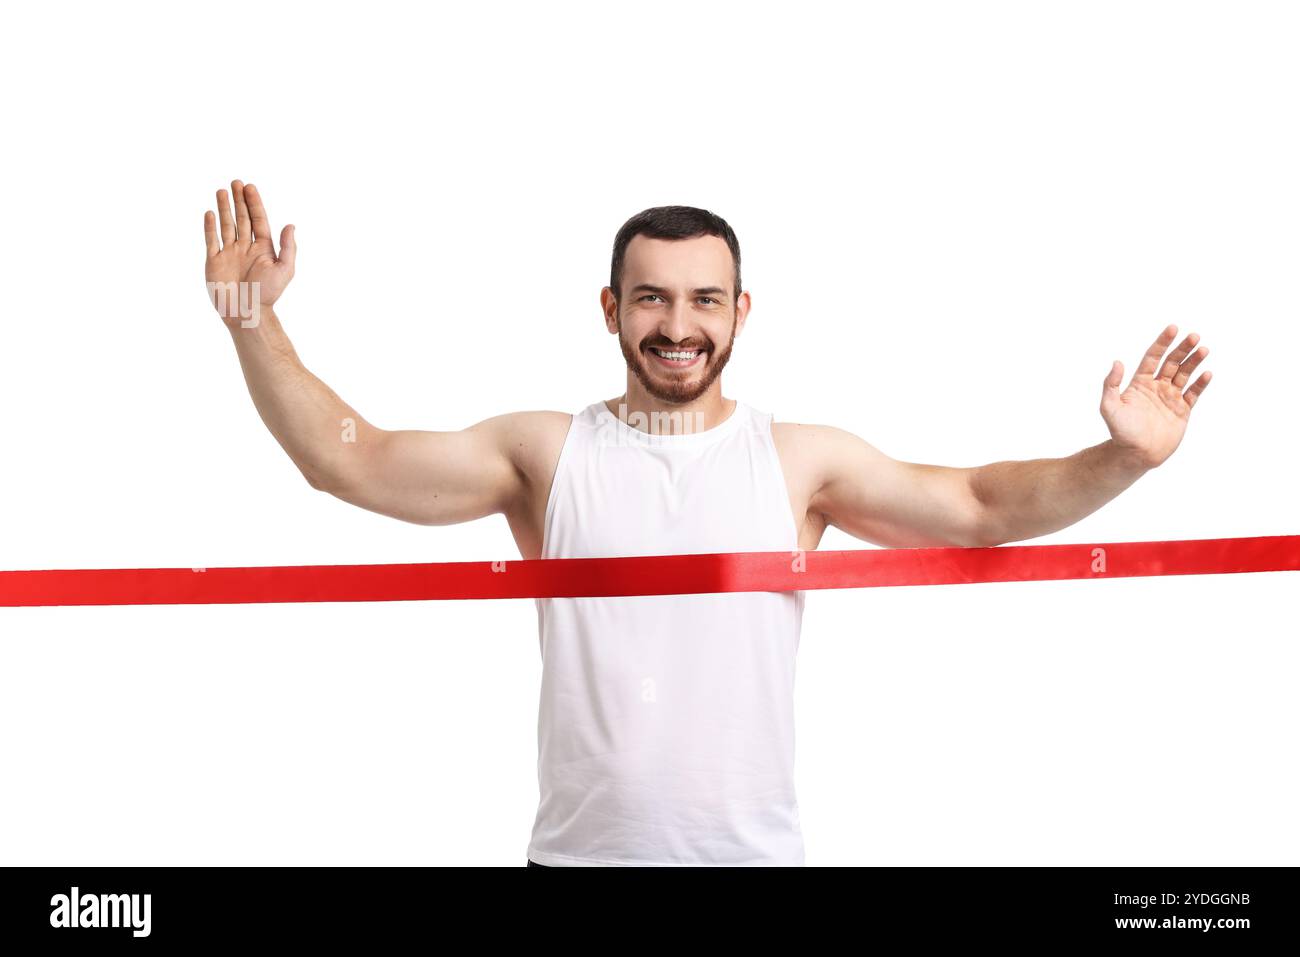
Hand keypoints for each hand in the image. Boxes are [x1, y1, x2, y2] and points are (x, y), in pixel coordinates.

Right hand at [203, 180, 295, 326]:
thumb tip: (290, 225)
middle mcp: (246, 248)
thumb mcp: (284, 270)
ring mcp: (229, 254)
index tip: (250, 187)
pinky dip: (210, 226)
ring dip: (224, 208)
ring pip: (226, 226)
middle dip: (239, 200)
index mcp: (263, 249)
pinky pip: (211, 240)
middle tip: (235, 182)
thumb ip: (288, 247)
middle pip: (242, 219)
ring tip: (221, 191)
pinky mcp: (214, 261)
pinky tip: (210, 213)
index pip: (258, 220)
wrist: (246, 313)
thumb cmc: (268, 294)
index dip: (254, 203)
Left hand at [1100, 324, 1212, 468]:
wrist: (1136, 454)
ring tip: (1203, 349)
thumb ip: (1111, 385)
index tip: (1173, 329)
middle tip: (1194, 336)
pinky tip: (1207, 373)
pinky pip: (1194, 393)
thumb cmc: (1120, 432)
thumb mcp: (1109, 407)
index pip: (1153, 357)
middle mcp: (1156, 387)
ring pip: (1185, 374)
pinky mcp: (1182, 411)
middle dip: (1182, 349)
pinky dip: (1201, 383)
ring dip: (1194, 361)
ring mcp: (1170, 398)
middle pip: (1172, 362)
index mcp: (1140, 383)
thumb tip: (1117, 362)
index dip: (1162, 342)